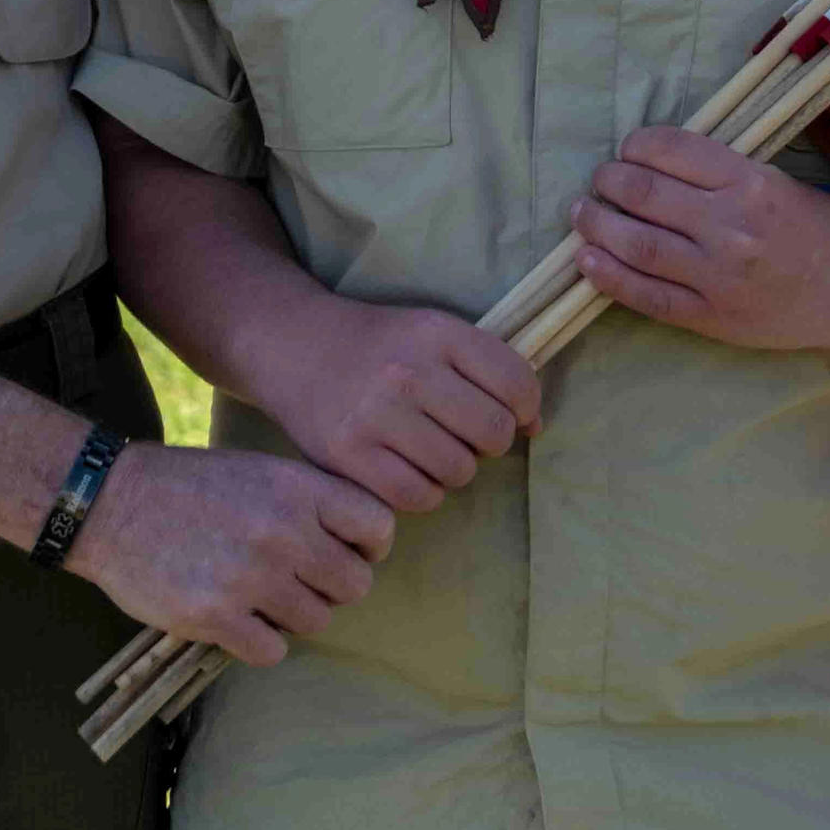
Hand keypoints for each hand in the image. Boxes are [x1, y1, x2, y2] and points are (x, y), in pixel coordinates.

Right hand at [62, 443, 400, 666]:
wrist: (111, 502)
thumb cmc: (189, 485)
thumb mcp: (259, 470)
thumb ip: (311, 502)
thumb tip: (360, 546)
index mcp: (297, 488)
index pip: (378, 527)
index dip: (369, 546)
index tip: (347, 551)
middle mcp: (283, 532)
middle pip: (354, 585)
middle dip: (330, 586)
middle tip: (297, 579)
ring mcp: (251, 577)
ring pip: (316, 621)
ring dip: (292, 616)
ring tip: (258, 596)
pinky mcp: (216, 617)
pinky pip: (272, 651)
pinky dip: (258, 641)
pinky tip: (236, 618)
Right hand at [249, 300, 541, 515]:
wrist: (293, 346)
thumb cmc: (377, 346)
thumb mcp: (432, 333)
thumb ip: (488, 371)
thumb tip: (536, 426)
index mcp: (437, 332)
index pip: (518, 384)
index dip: (526, 408)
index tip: (512, 414)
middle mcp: (408, 371)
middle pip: (494, 433)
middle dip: (488, 442)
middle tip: (462, 434)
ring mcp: (376, 414)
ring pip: (459, 471)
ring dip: (454, 469)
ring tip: (429, 450)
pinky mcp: (348, 453)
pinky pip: (418, 496)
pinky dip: (423, 492)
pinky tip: (408, 470)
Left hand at [570, 127, 829, 362]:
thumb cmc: (827, 228)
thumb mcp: (779, 182)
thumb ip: (720, 174)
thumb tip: (650, 163)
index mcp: (751, 182)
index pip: (668, 150)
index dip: (634, 146)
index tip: (627, 150)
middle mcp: (731, 226)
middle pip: (642, 193)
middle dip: (608, 181)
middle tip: (600, 181)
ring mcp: (719, 277)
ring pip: (634, 243)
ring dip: (597, 225)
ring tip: (584, 215)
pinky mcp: (713, 318)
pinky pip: (646, 296)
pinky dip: (608, 276)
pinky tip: (587, 262)